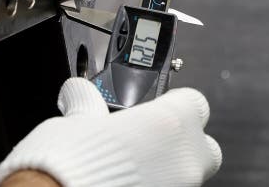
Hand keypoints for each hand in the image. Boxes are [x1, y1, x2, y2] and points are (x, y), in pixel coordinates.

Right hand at [0, 78, 221, 186]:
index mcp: (169, 123)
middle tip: (148, 143)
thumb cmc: (67, 166)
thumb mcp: (74, 121)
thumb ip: (87, 103)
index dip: (174, 104)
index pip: (194, 103)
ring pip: (188, 176)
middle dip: (182, 144)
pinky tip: (126, 186)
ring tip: (132, 169)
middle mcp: (184, 160)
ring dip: (167, 170)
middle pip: (202, 146)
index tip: (156, 108)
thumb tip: (78, 92)